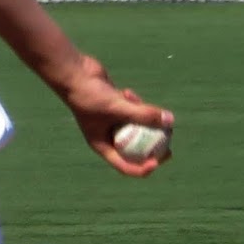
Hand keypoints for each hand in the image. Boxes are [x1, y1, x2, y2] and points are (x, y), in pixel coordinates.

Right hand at [56, 54, 173, 177]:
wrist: (74, 75)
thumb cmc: (89, 95)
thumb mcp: (117, 107)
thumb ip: (143, 113)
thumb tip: (170, 121)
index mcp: (103, 145)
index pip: (125, 165)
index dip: (143, 167)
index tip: (159, 160)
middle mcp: (107, 136)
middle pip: (135, 148)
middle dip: (152, 144)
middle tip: (169, 138)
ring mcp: (112, 122)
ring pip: (136, 127)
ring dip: (143, 117)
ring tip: (140, 102)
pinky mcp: (115, 108)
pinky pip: (132, 111)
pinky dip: (135, 103)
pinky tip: (127, 91)